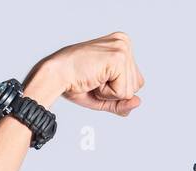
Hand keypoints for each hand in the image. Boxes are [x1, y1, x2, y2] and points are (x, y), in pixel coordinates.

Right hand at [22, 31, 144, 115]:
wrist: (56, 76)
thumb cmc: (75, 83)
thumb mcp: (105, 97)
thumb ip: (123, 102)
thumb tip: (139, 102)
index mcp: (122, 46)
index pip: (136, 82)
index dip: (116, 89)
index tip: (97, 77)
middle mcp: (124, 43)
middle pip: (136, 86)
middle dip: (115, 91)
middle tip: (94, 78)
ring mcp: (122, 48)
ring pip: (131, 90)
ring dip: (110, 92)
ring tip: (94, 78)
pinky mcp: (118, 58)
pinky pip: (123, 92)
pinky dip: (107, 93)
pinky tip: (94, 78)